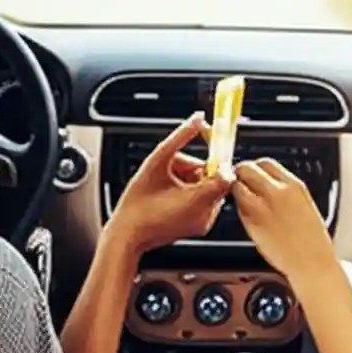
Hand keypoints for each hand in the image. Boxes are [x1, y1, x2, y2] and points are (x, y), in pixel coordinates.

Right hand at [108, 112, 230, 253]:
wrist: (127, 233)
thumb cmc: (137, 202)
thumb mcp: (157, 161)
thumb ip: (180, 137)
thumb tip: (198, 118)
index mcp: (200, 199)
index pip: (224, 172)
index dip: (216, 156)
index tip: (210, 144)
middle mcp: (207, 214)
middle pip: (214, 178)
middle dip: (194, 168)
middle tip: (172, 168)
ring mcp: (204, 222)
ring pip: (207, 187)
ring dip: (190, 179)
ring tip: (165, 183)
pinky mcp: (199, 226)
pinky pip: (203, 200)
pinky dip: (190, 192)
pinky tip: (170, 195)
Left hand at [233, 158, 336, 281]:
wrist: (312, 263)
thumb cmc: (312, 240)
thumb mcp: (304, 204)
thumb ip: (285, 190)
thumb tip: (267, 183)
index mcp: (294, 185)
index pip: (265, 162)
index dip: (256, 167)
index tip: (253, 173)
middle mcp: (277, 192)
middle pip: (247, 168)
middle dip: (241, 174)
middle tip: (241, 183)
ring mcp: (262, 207)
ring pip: (238, 186)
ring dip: (237, 191)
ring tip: (245, 201)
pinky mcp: (251, 223)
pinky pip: (239, 207)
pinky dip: (239, 208)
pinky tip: (249, 216)